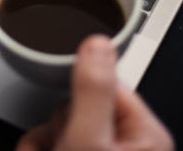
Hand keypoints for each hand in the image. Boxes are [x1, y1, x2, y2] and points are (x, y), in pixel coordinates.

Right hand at [16, 36, 173, 150]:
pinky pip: (49, 143)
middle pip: (73, 108)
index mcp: (145, 134)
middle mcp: (125, 144)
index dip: (76, 100)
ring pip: (56, 128)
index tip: (69, 119)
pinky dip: (38, 150)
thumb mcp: (89, 141)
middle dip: (53, 131)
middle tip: (58, 149)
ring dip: (40, 144)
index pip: (102, 87)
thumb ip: (92, 90)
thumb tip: (97, 41)